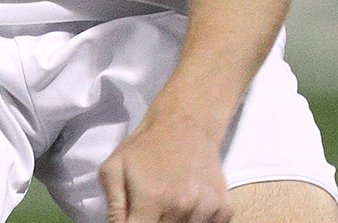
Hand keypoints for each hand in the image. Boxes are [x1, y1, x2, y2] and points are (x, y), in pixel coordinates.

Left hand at [99, 113, 232, 222]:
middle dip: (154, 222)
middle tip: (153, 207)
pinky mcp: (224, 208)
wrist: (187, 125)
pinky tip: (191, 205)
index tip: (136, 217)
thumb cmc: (146, 147)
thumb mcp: (114, 167)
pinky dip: (199, 222)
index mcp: (152, 199)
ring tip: (170, 203)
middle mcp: (181, 207)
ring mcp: (206, 208)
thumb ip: (113, 205)